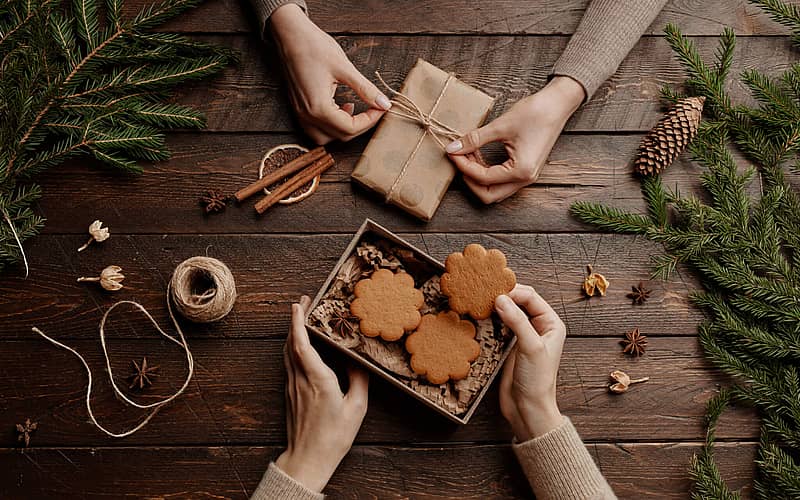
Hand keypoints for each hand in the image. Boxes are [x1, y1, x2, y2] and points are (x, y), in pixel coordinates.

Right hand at [269, 4, 390, 143]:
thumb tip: (384, 103)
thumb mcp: (344, 68)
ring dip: (343, 129)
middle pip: (340, 136)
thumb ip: (365, 89)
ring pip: (326, 138)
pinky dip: (330, 125)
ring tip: (353, 109)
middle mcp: (307, 115)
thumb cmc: (314, 46)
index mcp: (318, 108)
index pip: (350, 128)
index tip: (381, 107)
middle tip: (373, 108)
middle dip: (360, 125)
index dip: (370, 120)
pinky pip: (315, 128)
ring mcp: (300, 113)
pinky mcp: (298, 108)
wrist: (289, 34)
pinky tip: (340, 107)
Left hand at [276, 295, 369, 491]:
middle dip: (295, 320)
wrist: (308, 460)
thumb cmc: (333, 437)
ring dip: (292, 332)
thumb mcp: (356, 408)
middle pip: (291, 343)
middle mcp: (300, 380)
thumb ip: (358, 380)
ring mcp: (292, 386)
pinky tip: (301, 345)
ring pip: (287, 352)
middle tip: (304, 302)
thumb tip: (358, 360)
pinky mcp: (289, 393)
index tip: (299, 305)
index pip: (302, 345)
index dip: (298, 322)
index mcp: (318, 380)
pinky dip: (293, 347)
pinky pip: (289, 363)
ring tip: (302, 317)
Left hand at [446, 76, 584, 202]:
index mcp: (521, 171)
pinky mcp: (525, 170)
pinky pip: (501, 181)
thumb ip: (475, 139)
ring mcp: (527, 177)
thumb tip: (453, 148)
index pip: (483, 178)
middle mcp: (525, 179)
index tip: (452, 151)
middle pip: (488, 195)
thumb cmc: (535, 113)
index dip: (463, 166)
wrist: (558, 103)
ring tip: (468, 155)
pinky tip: (479, 155)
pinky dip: (487, 173)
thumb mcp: (501, 125)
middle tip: (459, 159)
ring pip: (495, 190)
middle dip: (470, 181)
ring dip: (478, 178)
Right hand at [494, 285, 566, 441]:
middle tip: (484, 293)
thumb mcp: (530, 347)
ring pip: (509, 311)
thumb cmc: (537, 381)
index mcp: (551, 324)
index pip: (531, 297)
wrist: (527, 408)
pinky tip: (481, 315)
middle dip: (503, 295)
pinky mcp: (510, 344)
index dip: (513, 291)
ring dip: (496, 306)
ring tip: (480, 301)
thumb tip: (500, 299)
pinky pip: (500, 324)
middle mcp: (539, 326)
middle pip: (519, 301)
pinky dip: (491, 318)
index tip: (494, 291)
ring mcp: (523, 335)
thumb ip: (517, 321)